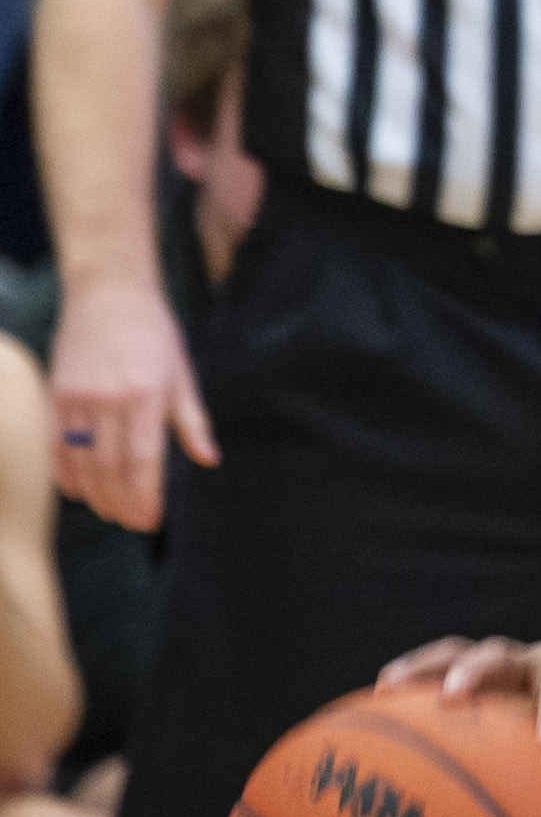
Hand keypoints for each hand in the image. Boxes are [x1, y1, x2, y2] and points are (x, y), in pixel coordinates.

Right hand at [48, 278, 216, 530]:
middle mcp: (108, 400)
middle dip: (122, 502)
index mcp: (146, 396)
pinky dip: (64, 473)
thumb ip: (193, 422)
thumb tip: (209, 460)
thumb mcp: (182, 375)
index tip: (152, 520)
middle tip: (133, 523)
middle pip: (110, 468)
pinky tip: (77, 491)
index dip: (146, 496)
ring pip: (80, 462)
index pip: (144, 460)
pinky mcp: (56, 395)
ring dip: (94, 494)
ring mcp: (77, 399)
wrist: (108, 294)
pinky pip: (55, 445)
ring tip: (110, 512)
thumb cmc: (154, 334)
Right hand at [380, 615, 540, 816]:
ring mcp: (505, 660)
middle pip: (501, 651)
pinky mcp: (483, 668)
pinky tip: (374, 704)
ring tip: (385, 688)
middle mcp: (535, 657)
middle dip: (476, 671)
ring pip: (460, 650)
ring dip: (425, 667)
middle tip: (451, 697)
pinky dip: (412, 680)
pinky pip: (441, 669)